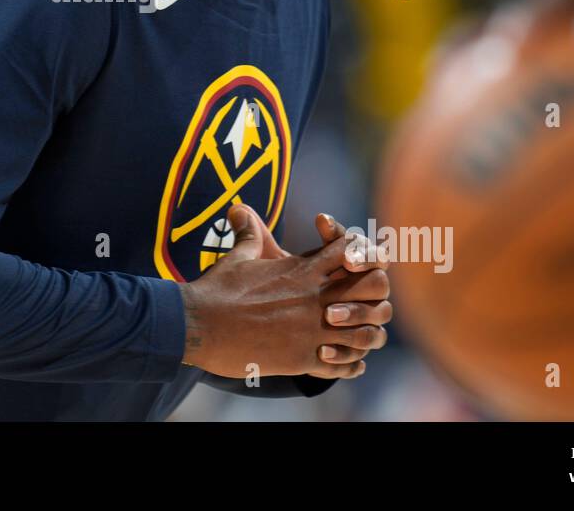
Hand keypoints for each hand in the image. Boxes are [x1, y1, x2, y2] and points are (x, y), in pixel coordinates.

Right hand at [178, 204, 388, 379]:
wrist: (199, 325)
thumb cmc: (217, 289)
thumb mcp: (238, 256)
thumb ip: (249, 233)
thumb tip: (239, 208)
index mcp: (301, 270)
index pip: (349, 250)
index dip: (360, 253)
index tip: (355, 263)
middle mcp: (313, 298)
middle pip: (371, 287)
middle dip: (374, 292)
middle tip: (366, 300)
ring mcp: (311, 329)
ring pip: (364, 331)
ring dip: (365, 332)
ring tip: (360, 336)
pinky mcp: (301, 358)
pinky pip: (342, 364)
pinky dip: (350, 364)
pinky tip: (351, 364)